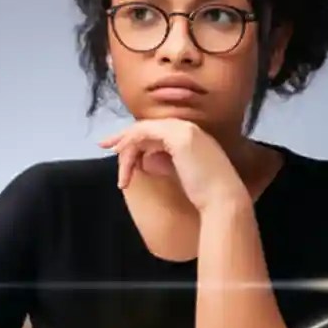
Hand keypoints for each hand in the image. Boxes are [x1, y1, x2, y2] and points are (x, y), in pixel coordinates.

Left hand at [97, 118, 248, 213]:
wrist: (223, 200)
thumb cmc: (206, 194)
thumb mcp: (181, 173)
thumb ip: (164, 163)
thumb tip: (146, 160)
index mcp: (192, 136)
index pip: (157, 131)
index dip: (136, 138)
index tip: (119, 149)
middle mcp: (188, 128)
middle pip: (147, 128)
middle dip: (123, 136)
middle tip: (105, 146)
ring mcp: (184, 130)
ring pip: (143, 132)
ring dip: (127, 151)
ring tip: (121, 175)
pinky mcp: (178, 137)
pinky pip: (145, 134)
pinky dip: (131, 146)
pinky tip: (125, 163)